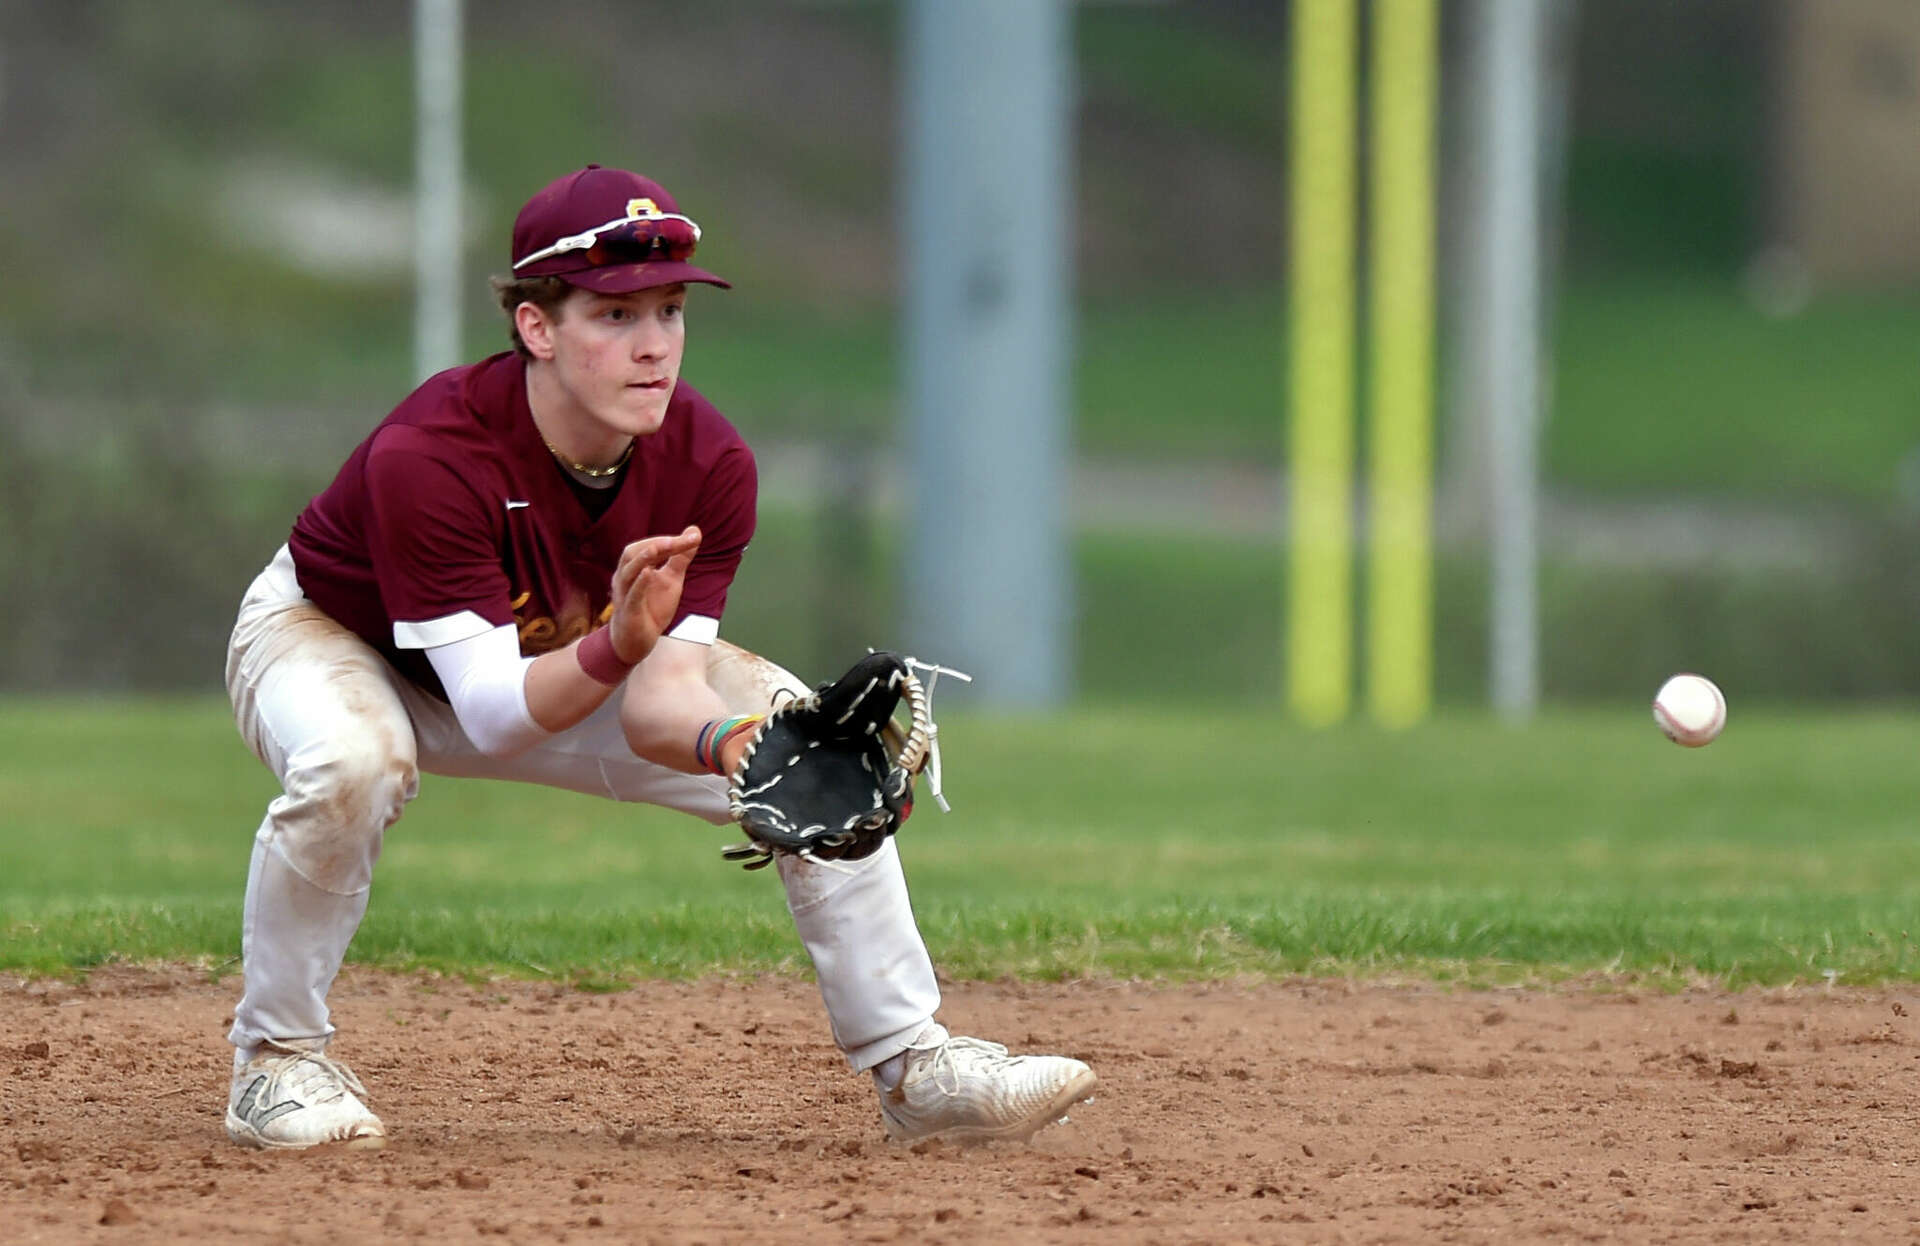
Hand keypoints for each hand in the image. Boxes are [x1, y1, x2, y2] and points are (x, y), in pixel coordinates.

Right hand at [607, 526, 700, 663]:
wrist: (637, 640)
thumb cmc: (652, 606)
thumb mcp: (671, 579)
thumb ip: (681, 557)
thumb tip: (695, 532)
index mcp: (635, 567)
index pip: (649, 547)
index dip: (670, 541)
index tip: (693, 537)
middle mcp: (625, 577)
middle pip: (633, 553)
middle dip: (655, 545)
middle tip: (675, 541)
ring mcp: (624, 594)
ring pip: (628, 572)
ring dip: (643, 559)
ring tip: (657, 548)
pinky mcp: (629, 611)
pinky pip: (631, 595)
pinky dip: (639, 584)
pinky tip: (648, 573)